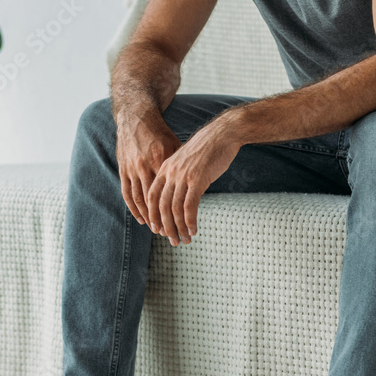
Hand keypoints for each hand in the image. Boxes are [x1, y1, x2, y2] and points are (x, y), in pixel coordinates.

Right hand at [115, 111, 183, 226]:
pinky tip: (142, 219)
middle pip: (156, 200)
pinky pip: (128, 193)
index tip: (185, 224)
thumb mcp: (176, 146)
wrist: (136, 117)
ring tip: (159, 231)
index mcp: (162, 160)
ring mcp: (132, 168)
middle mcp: (146, 165)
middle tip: (173, 235)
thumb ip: (183, 166)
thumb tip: (197, 185)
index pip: (171, 192)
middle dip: (165, 220)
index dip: (178, 210)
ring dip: (150, 218)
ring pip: (141, 200)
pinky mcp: (123, 169)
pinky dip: (134, 208)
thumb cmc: (161, 132)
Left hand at [146, 117, 241, 244]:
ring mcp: (183, 176)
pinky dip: (190, 221)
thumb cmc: (208, 148)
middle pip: (161, 206)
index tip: (157, 229)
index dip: (153, 215)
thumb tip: (179, 195)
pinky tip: (194, 230)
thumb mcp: (186, 161)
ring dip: (179, 228)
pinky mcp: (197, 180)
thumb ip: (179, 176)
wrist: (222, 134)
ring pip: (174, 209)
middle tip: (173, 241)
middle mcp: (171, 173)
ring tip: (185, 240)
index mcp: (166, 168)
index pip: (152, 196)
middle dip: (166, 227)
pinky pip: (189, 206)